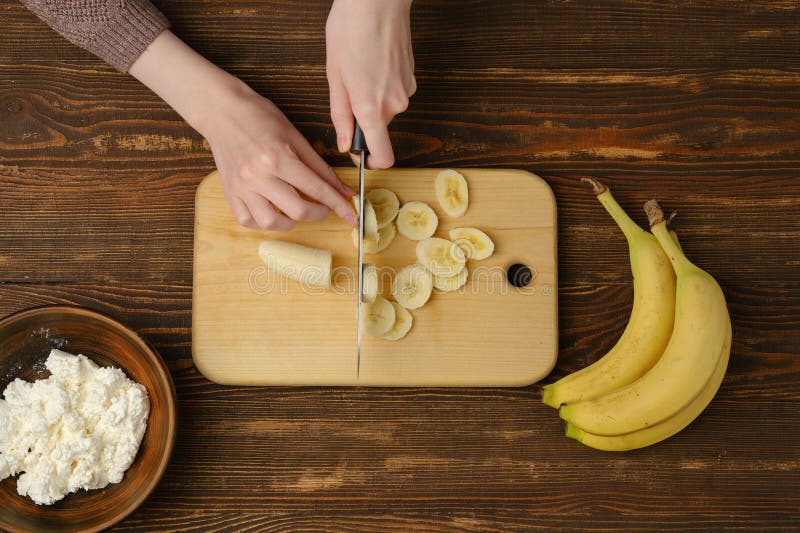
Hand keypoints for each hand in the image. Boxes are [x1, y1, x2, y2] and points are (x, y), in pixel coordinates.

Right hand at [130, 30, 356, 230]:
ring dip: (290, 222)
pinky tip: (272, 210)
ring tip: (295, 211)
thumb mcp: (295, 136)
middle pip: (298, 211)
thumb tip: (342, 190)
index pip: (316, 189)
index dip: (338, 205)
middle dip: (319, 214)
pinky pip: (247, 221)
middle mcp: (259, 175)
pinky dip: (263, 222)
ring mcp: (242, 186)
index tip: (351, 217)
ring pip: (271, 223)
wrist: (222, 110)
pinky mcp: (229, 192)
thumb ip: (320, 167)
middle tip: (323, 208)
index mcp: (279, 157)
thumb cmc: (260, 117)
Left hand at [326, 0, 415, 168]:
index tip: (361, 155)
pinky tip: (373, 62)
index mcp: (371, 108)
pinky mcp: (412, 77)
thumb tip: (345, 142)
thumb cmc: (351, 30)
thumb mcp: (334, 76)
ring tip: (359, 69)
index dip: (372, 161)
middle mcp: (394, 104)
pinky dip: (382, 84)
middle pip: (379, 127)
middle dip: (364, 116)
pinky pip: (394, 92)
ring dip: (372, 97)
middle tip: (348, 89)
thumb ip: (340, 115)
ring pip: (387, 108)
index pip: (384, 155)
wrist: (377, 1)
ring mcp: (406, 90)